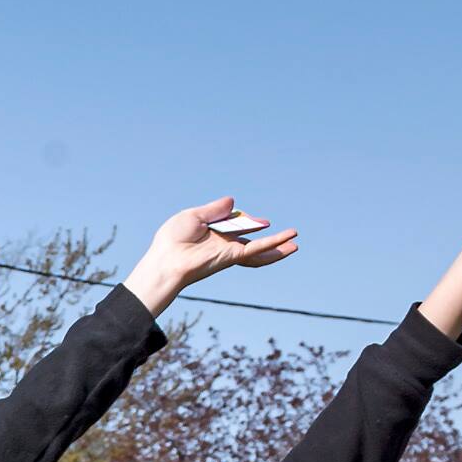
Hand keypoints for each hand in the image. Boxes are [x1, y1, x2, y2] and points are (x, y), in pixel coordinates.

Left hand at [124, 195, 299, 315]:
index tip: (235, 209)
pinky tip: (291, 244)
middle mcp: (224, 243)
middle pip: (250, 238)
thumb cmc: (172, 240)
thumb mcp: (193, 216)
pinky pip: (257, 250)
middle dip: (261, 232)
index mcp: (214, 232)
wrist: (166, 259)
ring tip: (295, 243)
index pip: (235, 222)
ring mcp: (230, 251)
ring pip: (259, 248)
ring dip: (277, 245)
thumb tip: (233, 202)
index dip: (241, 216)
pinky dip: (274, 246)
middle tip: (273, 226)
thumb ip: (215, 209)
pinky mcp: (232, 257)